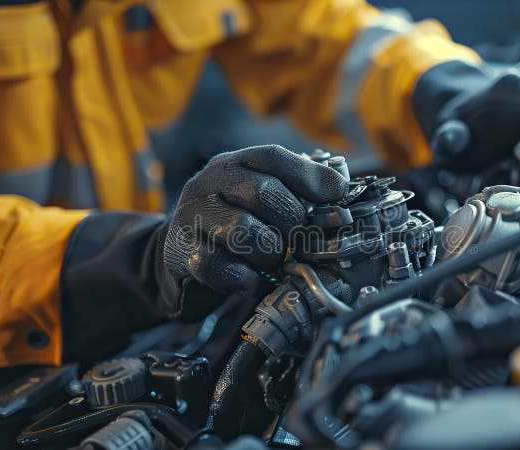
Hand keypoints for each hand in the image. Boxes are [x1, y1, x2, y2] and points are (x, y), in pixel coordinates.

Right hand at [163, 145, 347, 297]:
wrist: (180, 262)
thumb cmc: (235, 229)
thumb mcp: (263, 203)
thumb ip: (298, 189)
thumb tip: (340, 181)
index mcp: (232, 165)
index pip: (273, 157)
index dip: (309, 175)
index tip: (337, 193)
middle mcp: (207, 183)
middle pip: (264, 192)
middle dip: (291, 221)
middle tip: (296, 238)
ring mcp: (191, 217)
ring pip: (244, 231)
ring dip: (269, 252)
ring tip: (271, 259)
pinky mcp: (181, 253)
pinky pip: (220, 265)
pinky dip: (244, 277)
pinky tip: (250, 278)